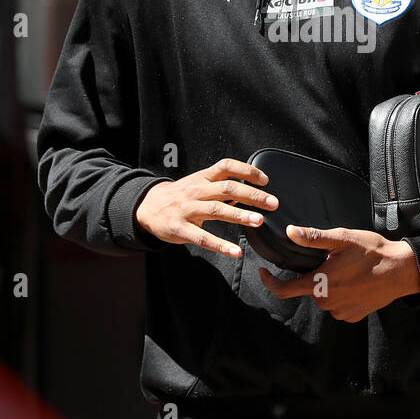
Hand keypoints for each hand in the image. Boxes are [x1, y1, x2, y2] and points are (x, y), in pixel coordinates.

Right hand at [134, 158, 277, 258]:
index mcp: (202, 178)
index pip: (226, 166)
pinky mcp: (179, 229)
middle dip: (252, 195)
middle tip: (273, 203)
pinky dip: (221, 245)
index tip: (265, 180)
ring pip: (216, 210)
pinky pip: (203, 238)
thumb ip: (220, 187)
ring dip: (240, 215)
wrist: (146, 207)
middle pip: (227, 188)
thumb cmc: (179, 196)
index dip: (247, 170)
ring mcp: (186, 209)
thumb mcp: (197, 184)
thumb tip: (250, 191)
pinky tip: (236, 252)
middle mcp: (195, 191)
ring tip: (259, 221)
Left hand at [258, 225, 419, 322]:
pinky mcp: (353, 316)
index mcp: (320, 283)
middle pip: (308, 289)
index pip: (284, 290)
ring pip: (324, 297)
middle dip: (314, 275)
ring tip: (348, 269)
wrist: (402, 271)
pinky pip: (338, 305)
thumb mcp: (342, 239)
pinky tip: (355, 282)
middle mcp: (328, 302)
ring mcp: (341, 312)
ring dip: (329, 285)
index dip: (269, 282)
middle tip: (333, 259)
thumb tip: (289, 232)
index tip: (263, 272)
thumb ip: (314, 238)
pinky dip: (341, 294)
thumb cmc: (373, 252)